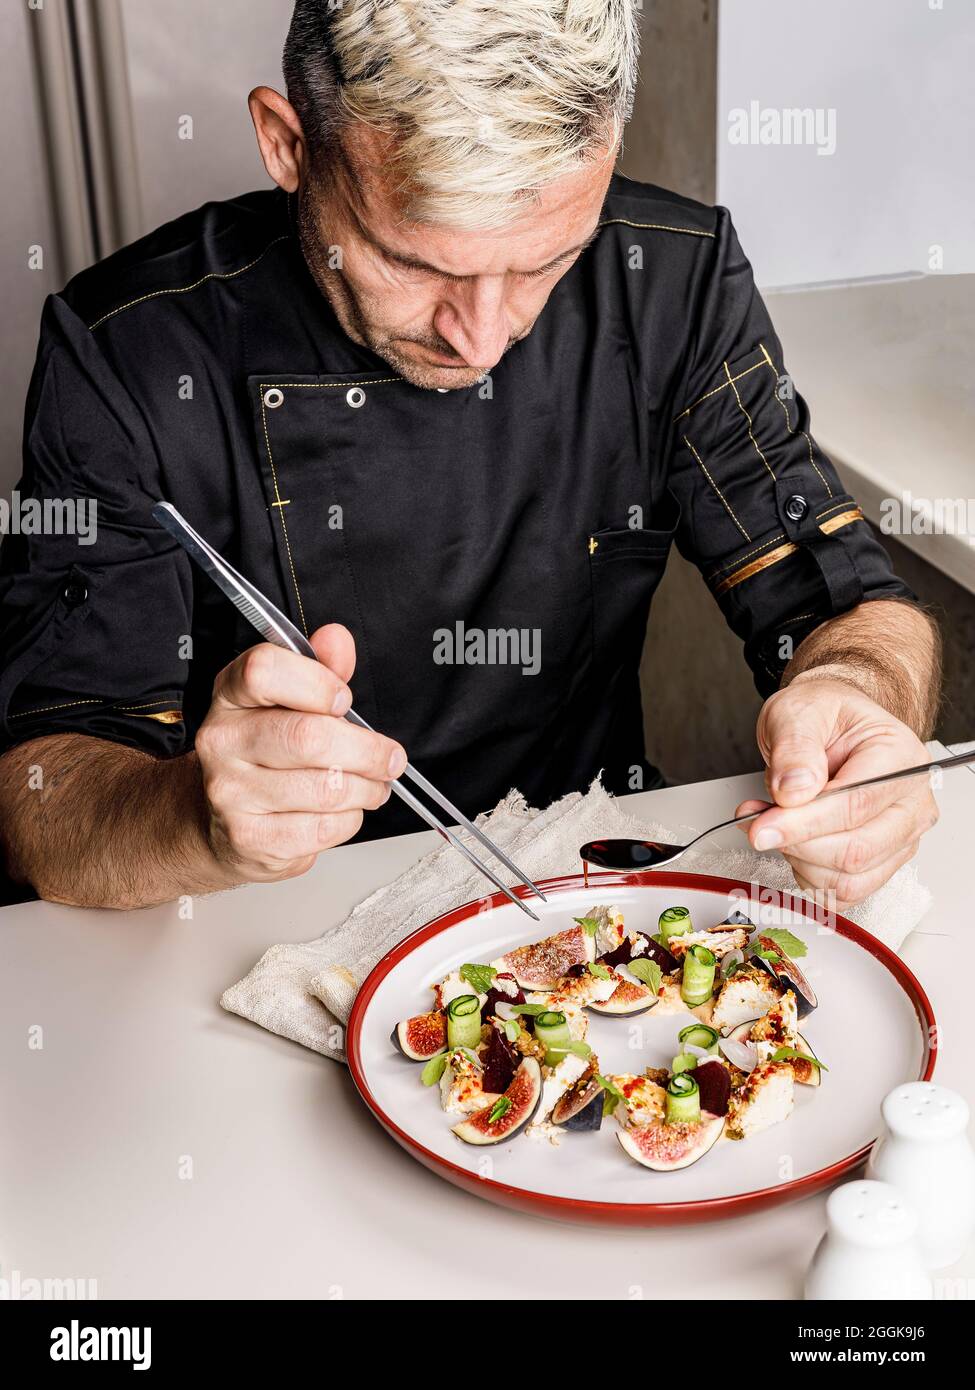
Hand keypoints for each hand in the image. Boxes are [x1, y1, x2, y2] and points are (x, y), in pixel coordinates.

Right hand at [195, 624, 405, 882]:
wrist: (222, 821)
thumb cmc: (266, 754)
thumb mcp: (289, 701)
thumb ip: (320, 667)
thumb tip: (336, 639)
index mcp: (231, 695)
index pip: (264, 671)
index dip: (316, 683)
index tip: (344, 700)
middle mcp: (223, 741)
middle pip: (308, 737)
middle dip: (366, 750)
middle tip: (389, 757)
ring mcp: (231, 792)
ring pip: (325, 788)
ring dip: (366, 788)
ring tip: (372, 785)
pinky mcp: (249, 836)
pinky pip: (321, 828)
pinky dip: (348, 820)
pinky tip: (344, 810)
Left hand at [736, 673, 937, 908]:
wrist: (829, 725)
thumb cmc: (823, 716)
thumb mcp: (797, 712)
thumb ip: (795, 749)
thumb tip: (794, 792)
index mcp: (900, 757)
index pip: (855, 805)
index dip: (803, 823)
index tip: (761, 828)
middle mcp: (911, 801)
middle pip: (856, 850)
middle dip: (797, 844)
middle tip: (758, 822)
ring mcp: (901, 836)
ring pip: (851, 879)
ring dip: (800, 860)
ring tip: (775, 824)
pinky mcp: (883, 861)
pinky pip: (846, 892)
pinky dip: (810, 875)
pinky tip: (793, 844)